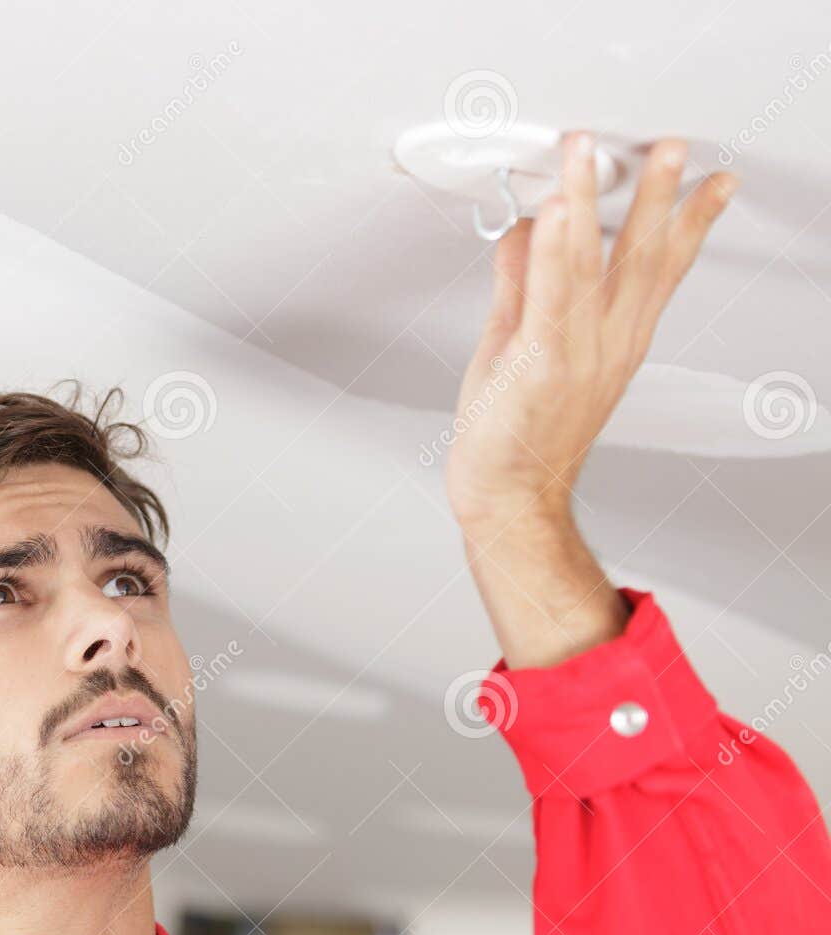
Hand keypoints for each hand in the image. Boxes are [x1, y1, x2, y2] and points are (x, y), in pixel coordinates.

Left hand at [445, 134, 738, 534]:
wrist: (509, 497)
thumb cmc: (517, 435)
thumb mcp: (520, 342)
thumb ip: (523, 284)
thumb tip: (527, 232)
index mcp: (615, 340)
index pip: (661, 269)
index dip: (689, 222)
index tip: (713, 182)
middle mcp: (607, 343)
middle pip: (643, 258)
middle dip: (661, 197)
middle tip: (674, 147)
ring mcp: (578, 352)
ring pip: (592, 264)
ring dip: (592, 200)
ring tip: (592, 152)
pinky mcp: (541, 363)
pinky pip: (551, 298)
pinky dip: (556, 252)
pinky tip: (557, 212)